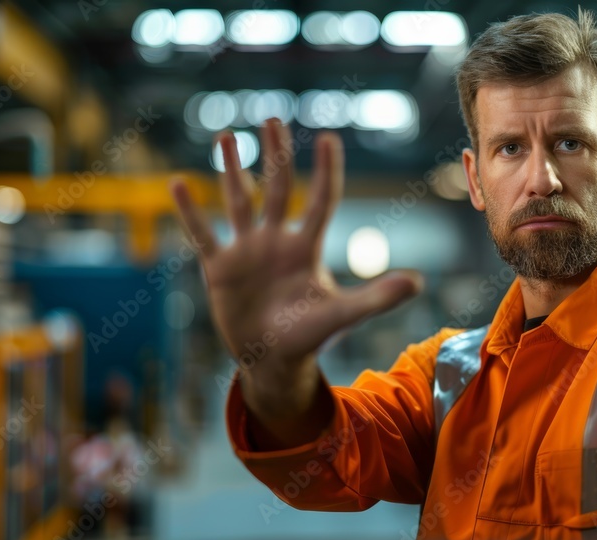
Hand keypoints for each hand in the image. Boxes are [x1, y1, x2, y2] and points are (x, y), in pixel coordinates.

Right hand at [170, 119, 421, 441]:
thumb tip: (418, 284)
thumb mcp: (341, 316)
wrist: (272, 362)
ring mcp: (246, 251)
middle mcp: (276, 240)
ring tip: (225, 136)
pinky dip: (190, 211)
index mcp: (306, 247)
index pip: (320, 200)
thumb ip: (376, 298)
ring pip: (237, 201)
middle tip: (271, 119)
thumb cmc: (310, 338)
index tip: (328, 139)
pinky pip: (202, 233)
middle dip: (275, 154)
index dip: (326, 171)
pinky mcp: (220, 267)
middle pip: (277, 188)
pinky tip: (178, 183)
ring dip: (231, 170)